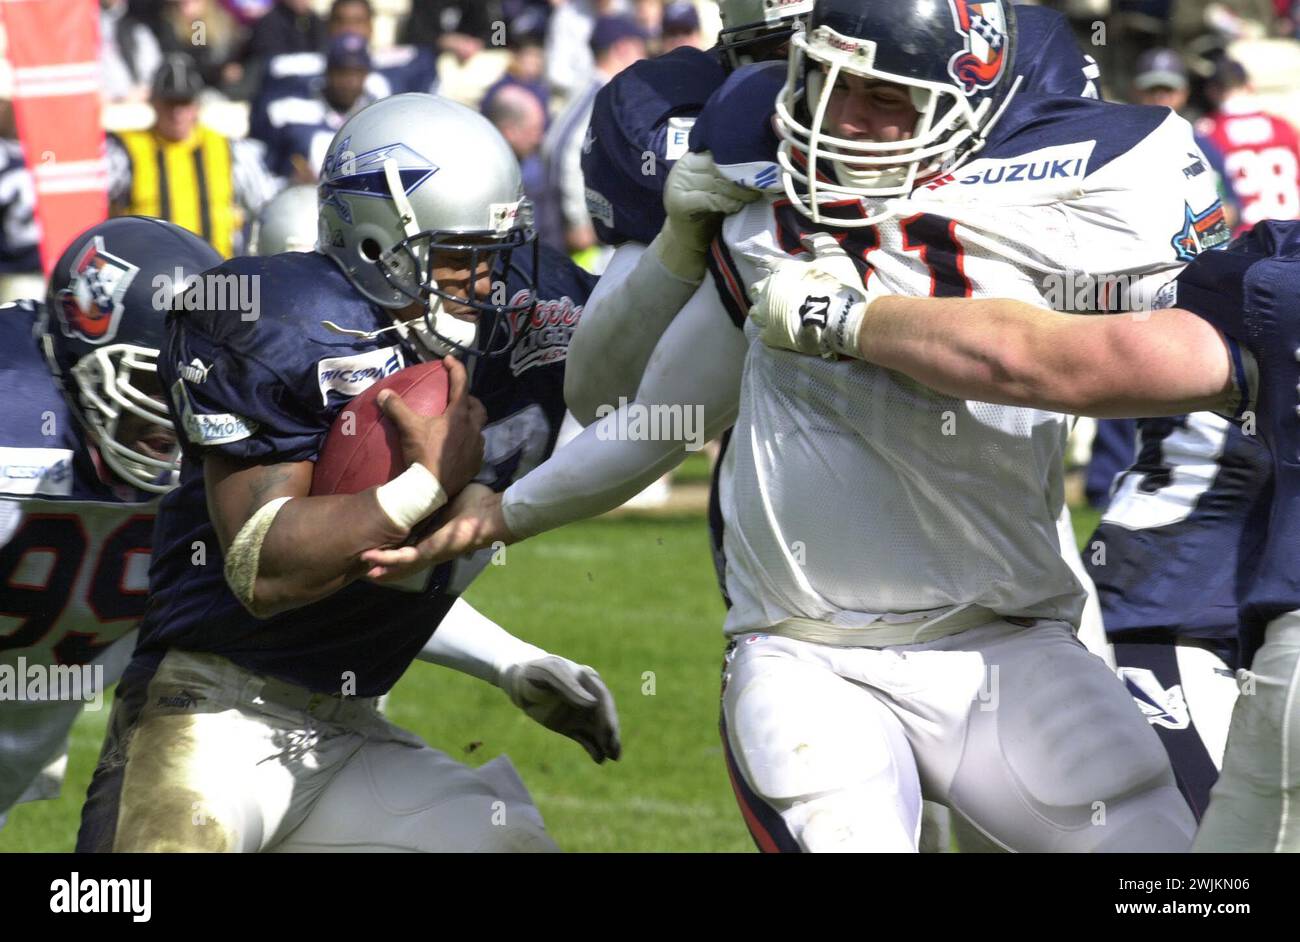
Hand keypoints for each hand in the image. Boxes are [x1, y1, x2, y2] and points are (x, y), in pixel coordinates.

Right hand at [361, 483, 504, 580]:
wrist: (492, 513)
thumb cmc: (477, 503)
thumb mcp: (448, 495)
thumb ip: (436, 491)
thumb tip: (429, 476)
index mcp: (433, 535)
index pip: (407, 542)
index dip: (392, 543)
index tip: (374, 538)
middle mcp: (429, 547)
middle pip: (400, 558)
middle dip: (381, 560)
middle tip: (360, 557)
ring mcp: (429, 552)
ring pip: (397, 563)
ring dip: (379, 563)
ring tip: (360, 561)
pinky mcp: (430, 552)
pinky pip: (405, 558)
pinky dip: (387, 558)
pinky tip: (370, 558)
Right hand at [378, 355, 485, 495]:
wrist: (431, 488)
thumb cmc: (423, 454)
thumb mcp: (408, 428)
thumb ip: (396, 408)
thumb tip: (383, 393)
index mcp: (459, 415)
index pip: (462, 384)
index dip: (456, 368)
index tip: (449, 360)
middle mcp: (474, 429)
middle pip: (478, 407)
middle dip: (469, 399)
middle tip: (456, 399)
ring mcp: (477, 447)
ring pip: (478, 428)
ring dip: (470, 423)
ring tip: (456, 425)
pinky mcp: (476, 464)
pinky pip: (476, 448)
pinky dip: (468, 442)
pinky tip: (457, 447)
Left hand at [501, 656, 620, 762]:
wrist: (519, 681)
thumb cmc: (536, 671)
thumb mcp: (552, 673)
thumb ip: (570, 687)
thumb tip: (593, 704)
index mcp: (589, 680)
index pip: (603, 699)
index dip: (608, 715)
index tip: (609, 730)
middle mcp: (589, 698)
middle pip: (604, 716)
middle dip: (610, 732)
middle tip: (614, 748)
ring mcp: (581, 713)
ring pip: (598, 730)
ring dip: (607, 743)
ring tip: (613, 757)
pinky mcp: (571, 727)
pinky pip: (586, 739)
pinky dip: (594, 749)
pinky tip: (599, 759)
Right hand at [663, 151, 760, 245]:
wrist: (686, 238)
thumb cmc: (705, 210)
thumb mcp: (716, 186)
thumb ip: (727, 171)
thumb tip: (757, 158)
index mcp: (691, 157)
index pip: (720, 153)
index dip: (741, 161)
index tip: (760, 169)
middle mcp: (682, 167)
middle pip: (718, 167)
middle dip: (742, 177)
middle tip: (761, 185)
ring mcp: (677, 184)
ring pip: (715, 182)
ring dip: (738, 191)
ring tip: (753, 196)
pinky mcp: (678, 202)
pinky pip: (709, 199)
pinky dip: (726, 203)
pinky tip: (736, 207)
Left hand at [749, 233, 880, 357]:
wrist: (840, 320)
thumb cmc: (837, 285)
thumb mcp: (834, 256)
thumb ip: (819, 242)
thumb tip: (805, 239)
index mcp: (781, 270)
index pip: (768, 263)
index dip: (770, 265)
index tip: (771, 268)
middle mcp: (768, 291)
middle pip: (757, 288)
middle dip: (764, 289)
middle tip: (775, 294)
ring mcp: (767, 315)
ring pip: (755, 312)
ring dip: (763, 312)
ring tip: (774, 316)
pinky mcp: (771, 336)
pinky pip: (764, 334)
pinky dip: (771, 333)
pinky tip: (779, 333)